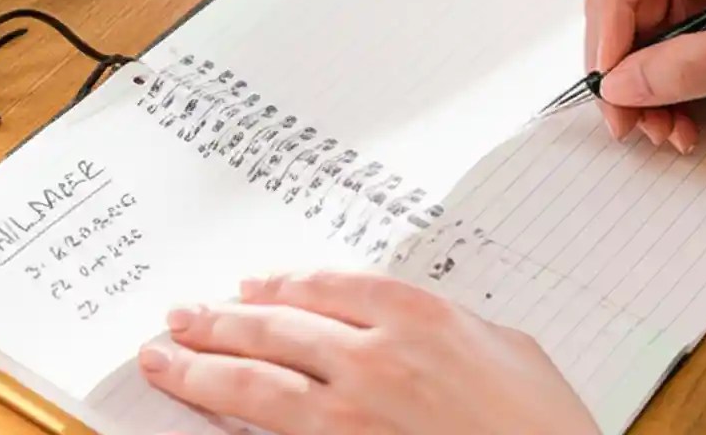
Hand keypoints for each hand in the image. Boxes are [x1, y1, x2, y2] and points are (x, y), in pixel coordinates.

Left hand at [139, 271, 599, 434]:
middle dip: (220, 319)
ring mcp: (350, 418)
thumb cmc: (543, 425)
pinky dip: (231, 426)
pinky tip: (204, 418)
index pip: (326, 288)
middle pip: (276, 327)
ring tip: (162, 357)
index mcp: (420, 317)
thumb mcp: (512, 350)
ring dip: (200, 367)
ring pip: (255, 382)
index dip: (279, 285)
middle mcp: (374, 359)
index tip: (250, 286)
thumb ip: (452, 327)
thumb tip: (412, 325)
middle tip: (181, 315)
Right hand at [588, 0, 705, 148]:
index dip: (610, 9)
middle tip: (625, 119)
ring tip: (663, 133)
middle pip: (617, 7)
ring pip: (631, 50)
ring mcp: (697, 11)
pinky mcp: (704, 50)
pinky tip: (682, 132)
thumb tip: (618, 86)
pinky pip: (656, 77)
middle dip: (618, 66)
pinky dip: (658, 108)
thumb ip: (689, 65)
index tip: (614, 66)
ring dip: (637, 96)